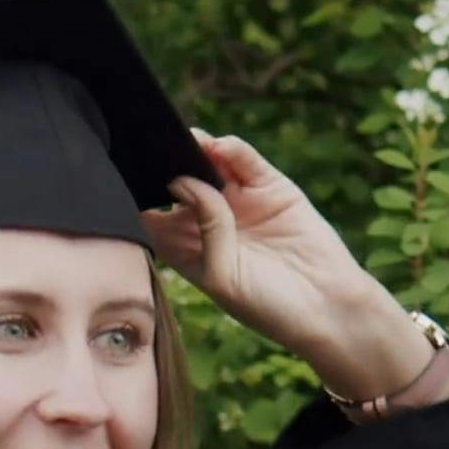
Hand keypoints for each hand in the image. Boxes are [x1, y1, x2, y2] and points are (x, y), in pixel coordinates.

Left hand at [139, 128, 423, 400]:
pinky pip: (245, 161)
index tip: (121, 178)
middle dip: (164, 164)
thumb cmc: (269, 306)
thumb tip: (184, 179)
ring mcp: (242, 202)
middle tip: (147, 147)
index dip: (137, 196)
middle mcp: (211, 222)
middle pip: (178, 182)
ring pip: (210, 165)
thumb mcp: (223, 275)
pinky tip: (218, 147)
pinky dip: (230, 149)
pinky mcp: (272, 188)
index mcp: (188, 249)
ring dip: (195, 150)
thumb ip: (204, 227)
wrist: (328, 307)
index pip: (152, 215)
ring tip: (185, 141)